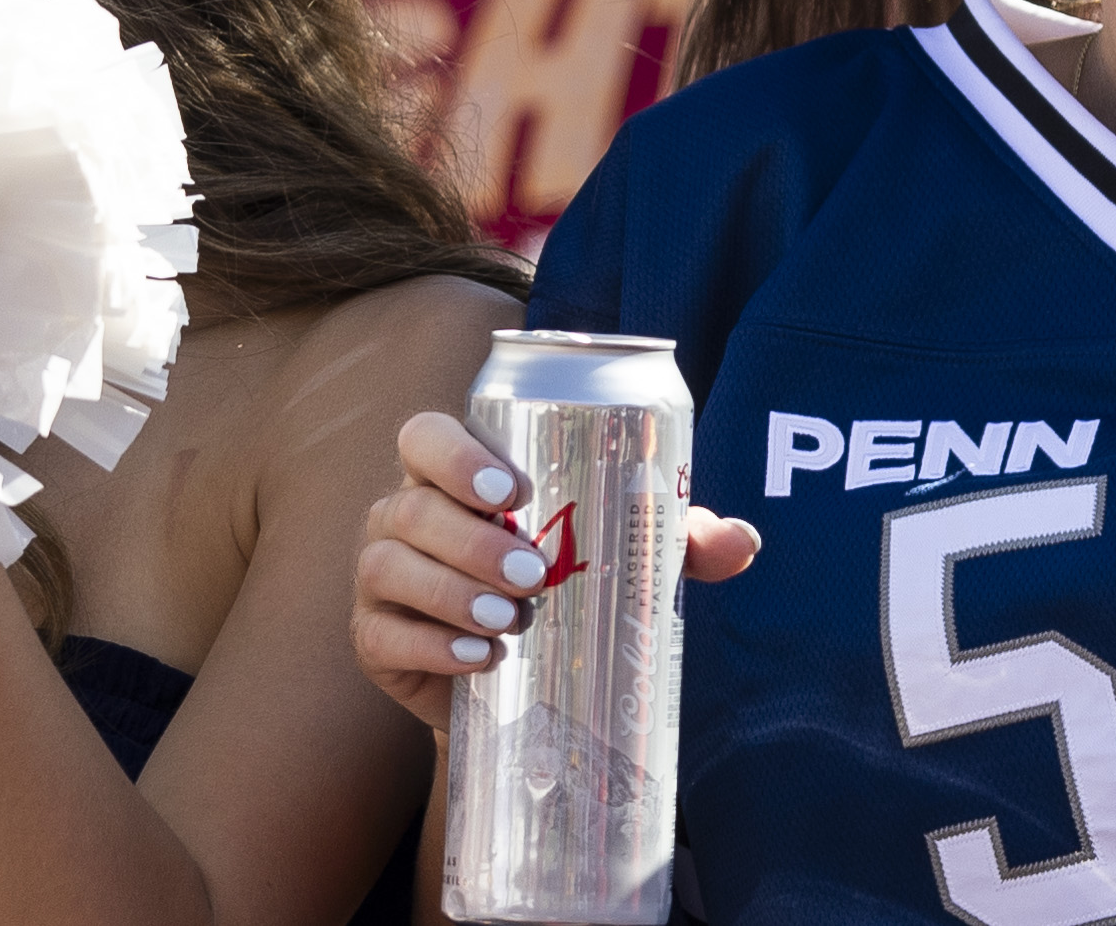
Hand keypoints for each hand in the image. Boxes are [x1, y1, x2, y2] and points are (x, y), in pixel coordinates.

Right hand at [351, 410, 763, 732]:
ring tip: (510, 619)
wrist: (522, 680)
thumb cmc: (569, 583)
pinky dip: (431, 644)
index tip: (512, 492)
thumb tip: (741, 543)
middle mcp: (403, 514)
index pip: (426, 436)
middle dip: (468, 539)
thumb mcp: (626, 552)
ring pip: (389, 567)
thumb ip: (681, 538)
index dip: (456, 454)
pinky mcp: (373, 639)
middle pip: (409, 507)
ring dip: (450, 592)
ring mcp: (379, 577)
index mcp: (453, 474)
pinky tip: (479, 657)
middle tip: (533, 574)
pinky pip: (382, 634)